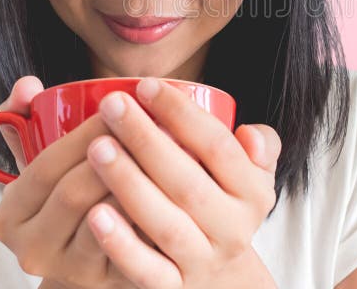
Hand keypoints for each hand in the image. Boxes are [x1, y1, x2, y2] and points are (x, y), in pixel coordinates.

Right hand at [0, 76, 155, 287]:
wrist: (98, 259)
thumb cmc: (73, 197)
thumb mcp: (45, 164)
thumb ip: (26, 119)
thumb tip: (28, 86)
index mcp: (11, 215)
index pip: (44, 165)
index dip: (84, 133)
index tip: (120, 104)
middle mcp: (33, 249)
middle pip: (74, 193)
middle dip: (115, 152)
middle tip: (152, 122)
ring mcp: (70, 272)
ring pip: (106, 220)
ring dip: (139, 181)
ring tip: (171, 147)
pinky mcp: (108, 284)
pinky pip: (134, 249)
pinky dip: (153, 215)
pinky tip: (176, 189)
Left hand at [0, 76, 279, 287]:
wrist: (215, 272)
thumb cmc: (220, 201)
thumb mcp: (250, 173)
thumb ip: (261, 146)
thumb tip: (249, 135)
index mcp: (254, 194)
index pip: (219, 148)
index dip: (182, 115)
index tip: (146, 87)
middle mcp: (233, 231)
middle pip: (187, 182)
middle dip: (146, 140)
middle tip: (112, 106)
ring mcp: (202, 262)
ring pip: (165, 224)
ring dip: (129, 183)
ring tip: (97, 147)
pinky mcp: (171, 288)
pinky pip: (145, 270)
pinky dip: (121, 244)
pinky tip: (94, 214)